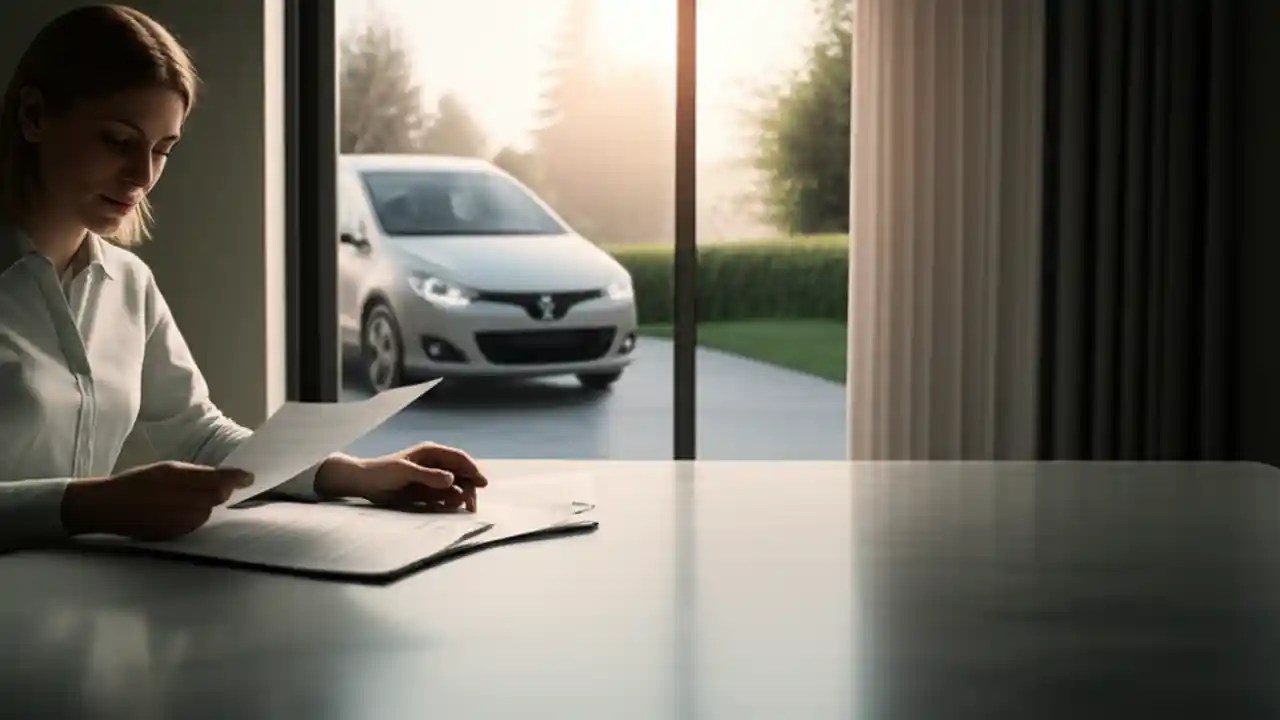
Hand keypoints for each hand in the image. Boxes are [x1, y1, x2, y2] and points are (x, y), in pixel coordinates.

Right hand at [61, 461, 253, 540]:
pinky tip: (176, 509)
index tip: (249, 476)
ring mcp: (181, 522)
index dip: (237, 478)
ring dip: (204, 503)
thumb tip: (231, 479)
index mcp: (181, 480)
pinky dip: (192, 514)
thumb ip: (200, 474)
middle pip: (217, 497)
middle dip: (218, 490)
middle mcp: (183, 504)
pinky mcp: (176, 535)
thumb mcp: (168, 469)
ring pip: (207, 511)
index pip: (221, 481)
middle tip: (206, 484)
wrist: (108, 507)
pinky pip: (194, 522)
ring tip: (183, 497)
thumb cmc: (137, 482)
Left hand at [316, 443, 488, 511]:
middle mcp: (434, 464)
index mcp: (431, 452)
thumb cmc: (381, 472)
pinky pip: (443, 497)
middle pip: (459, 474)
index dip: (472, 469)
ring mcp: (430, 478)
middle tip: (472, 504)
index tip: (482, 483)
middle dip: (469, 487)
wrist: (362, 483)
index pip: (458, 458)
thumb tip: (452, 479)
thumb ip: (428, 476)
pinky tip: (449, 508)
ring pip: (454, 486)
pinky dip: (448, 502)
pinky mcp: (425, 491)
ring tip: (462, 507)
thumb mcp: (405, 471)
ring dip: (460, 496)